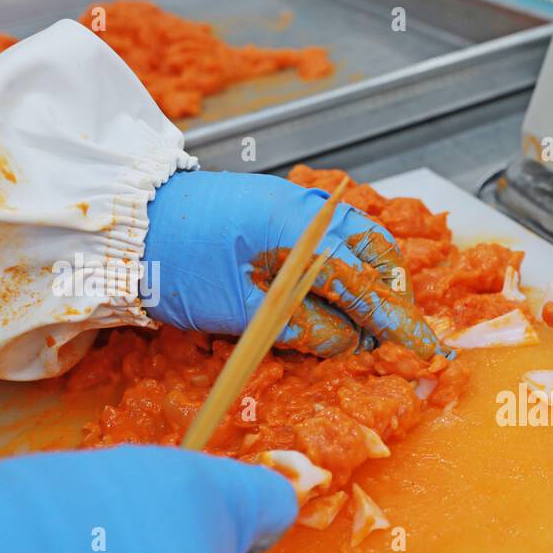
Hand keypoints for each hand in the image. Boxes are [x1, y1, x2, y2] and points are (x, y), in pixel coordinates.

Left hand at [143, 169, 448, 357]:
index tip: (426, 349)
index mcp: (300, 232)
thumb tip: (349, 342)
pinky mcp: (282, 207)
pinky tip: (339, 292)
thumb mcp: (240, 311)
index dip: (398, 322)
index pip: (366, 284)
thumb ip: (303, 327)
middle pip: (376, 253)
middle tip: (394, 336)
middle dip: (391, 297)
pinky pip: (336, 234)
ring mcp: (296, 203)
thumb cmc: (174, 264)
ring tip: (369, 321)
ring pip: (360, 241)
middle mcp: (308, 209)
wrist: (127, 222)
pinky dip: (349, 264)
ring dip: (372, 280)